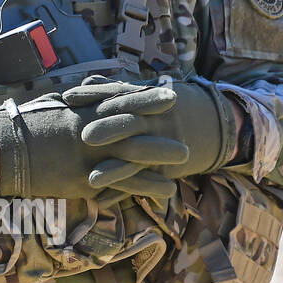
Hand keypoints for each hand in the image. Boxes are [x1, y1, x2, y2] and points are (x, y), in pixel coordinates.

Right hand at [0, 91, 185, 198]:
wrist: (2, 150)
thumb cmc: (21, 128)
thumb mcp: (49, 110)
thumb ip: (71, 105)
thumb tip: (82, 95)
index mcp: (80, 112)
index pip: (120, 101)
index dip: (146, 97)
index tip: (169, 93)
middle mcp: (89, 130)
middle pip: (133, 124)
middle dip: (160, 123)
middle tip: (182, 118)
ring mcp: (89, 155)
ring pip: (134, 153)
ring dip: (161, 153)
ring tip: (185, 154)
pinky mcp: (85, 178)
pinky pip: (123, 184)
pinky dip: (145, 186)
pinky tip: (164, 190)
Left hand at [62, 76, 237, 190]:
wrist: (214, 123)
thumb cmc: (167, 105)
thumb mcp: (146, 93)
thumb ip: (116, 90)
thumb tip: (86, 80)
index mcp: (146, 99)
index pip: (117, 94)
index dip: (93, 96)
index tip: (67, 98)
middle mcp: (155, 121)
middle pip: (131, 124)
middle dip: (109, 130)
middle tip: (84, 136)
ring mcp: (163, 145)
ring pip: (138, 159)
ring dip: (116, 171)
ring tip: (92, 180)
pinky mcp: (167, 168)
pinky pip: (145, 182)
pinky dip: (123, 192)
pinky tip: (102, 201)